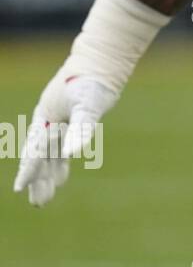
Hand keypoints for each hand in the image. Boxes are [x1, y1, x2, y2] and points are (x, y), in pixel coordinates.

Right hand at [14, 70, 118, 206]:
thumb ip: (81, 129)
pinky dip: (60, 162)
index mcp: (46, 120)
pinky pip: (61, 148)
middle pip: (40, 157)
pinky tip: (61, 177)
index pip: (34, 151)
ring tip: (45, 198)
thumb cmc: (91, 83)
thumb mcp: (88, 105)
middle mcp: (48, 123)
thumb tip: (71, 154)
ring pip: (50, 156)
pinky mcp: (71, 123)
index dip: (28, 171)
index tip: (20, 189)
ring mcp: (58, 123)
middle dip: (37, 180)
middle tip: (38, 202)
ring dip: (48, 175)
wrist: (99, 64)